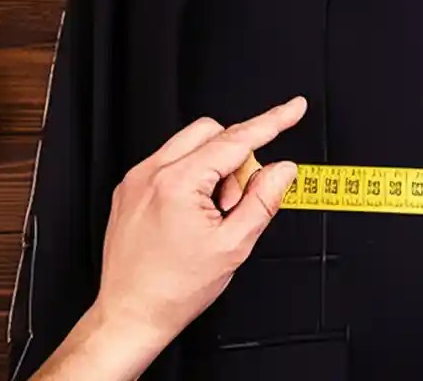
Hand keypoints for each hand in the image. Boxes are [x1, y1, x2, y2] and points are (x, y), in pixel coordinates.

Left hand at [93, 98, 305, 349]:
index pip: (236, 140)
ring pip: (190, 146)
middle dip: (236, 157)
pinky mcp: (129, 190)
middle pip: (211, 133)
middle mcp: (151, 174)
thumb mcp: (234, 245)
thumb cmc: (174, 289)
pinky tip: (194, 214)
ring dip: (214, 168)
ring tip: (214, 212)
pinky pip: (170, 163)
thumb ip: (264, 200)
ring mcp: (136, 180)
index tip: (293, 109)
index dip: (272, 121)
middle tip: (239, 199)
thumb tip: (282, 169)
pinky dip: (192, 178)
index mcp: (178, 183)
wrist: (131, 314)